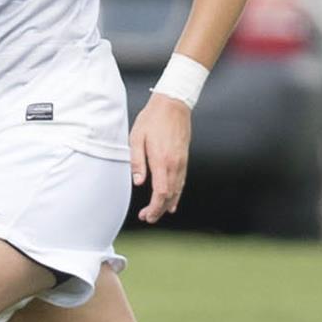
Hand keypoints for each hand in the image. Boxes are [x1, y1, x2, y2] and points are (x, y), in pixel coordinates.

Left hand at [130, 93, 191, 222]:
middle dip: (159, 210)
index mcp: (162, 160)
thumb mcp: (136, 138)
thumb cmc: (151, 119)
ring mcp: (182, 162)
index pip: (161, 193)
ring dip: (167, 204)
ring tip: (157, 213)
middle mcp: (175, 164)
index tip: (146, 215)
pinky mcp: (184, 158)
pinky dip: (177, 194)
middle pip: (170, 196)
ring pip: (177, 190)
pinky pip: (182, 181)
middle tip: (147, 218)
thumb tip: (138, 183)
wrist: (173, 104)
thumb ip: (137, 162)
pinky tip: (172, 201)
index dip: (155, 208)